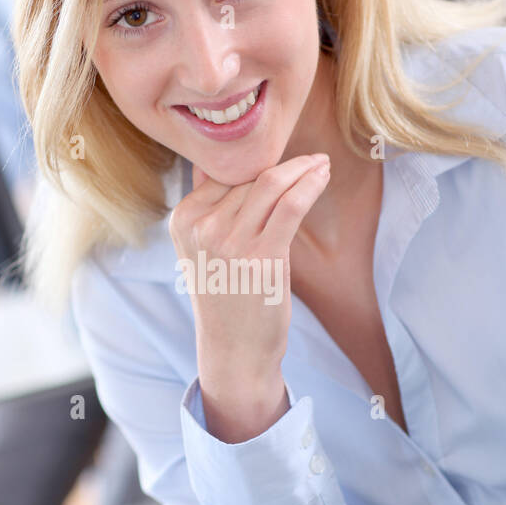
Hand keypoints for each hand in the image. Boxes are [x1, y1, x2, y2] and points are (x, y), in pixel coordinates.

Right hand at [168, 153, 330, 438]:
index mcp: (182, 220)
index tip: (281, 155)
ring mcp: (230, 242)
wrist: (234, 350)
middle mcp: (202, 228)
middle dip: (282, 164)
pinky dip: (309, 183)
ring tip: (321, 163)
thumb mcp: (202, 249)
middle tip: (311, 159)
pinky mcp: (262, 257)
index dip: (256, 162)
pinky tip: (322, 175)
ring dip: (302, 168)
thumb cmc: (226, 296)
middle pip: (248, 177)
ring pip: (271, 183)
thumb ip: (208, 205)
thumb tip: (220, 159)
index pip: (223, 174)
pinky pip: (290, 205)